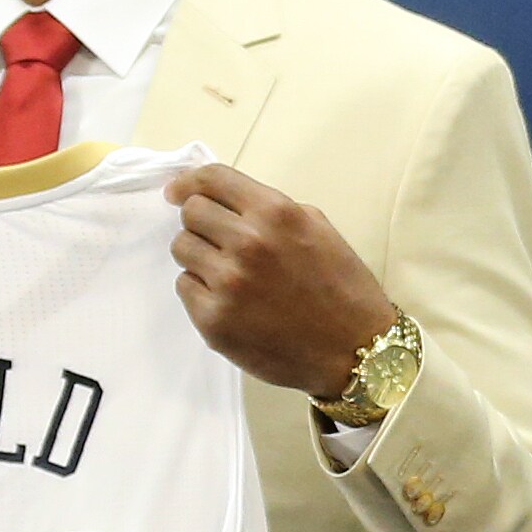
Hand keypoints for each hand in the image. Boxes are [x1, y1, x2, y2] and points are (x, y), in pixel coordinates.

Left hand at [169, 162, 397, 399]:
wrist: (355, 351)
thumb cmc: (343, 289)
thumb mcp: (318, 230)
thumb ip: (271, 211)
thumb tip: (225, 203)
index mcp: (275, 214)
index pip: (212, 180)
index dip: (188, 182)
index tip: (177, 191)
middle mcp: (247, 243)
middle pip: (191, 213)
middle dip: (200, 222)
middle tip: (217, 241)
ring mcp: (227, 283)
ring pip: (182, 249)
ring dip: (199, 256)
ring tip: (229, 274)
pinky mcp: (214, 320)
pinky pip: (185, 287)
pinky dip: (201, 290)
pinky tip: (231, 301)